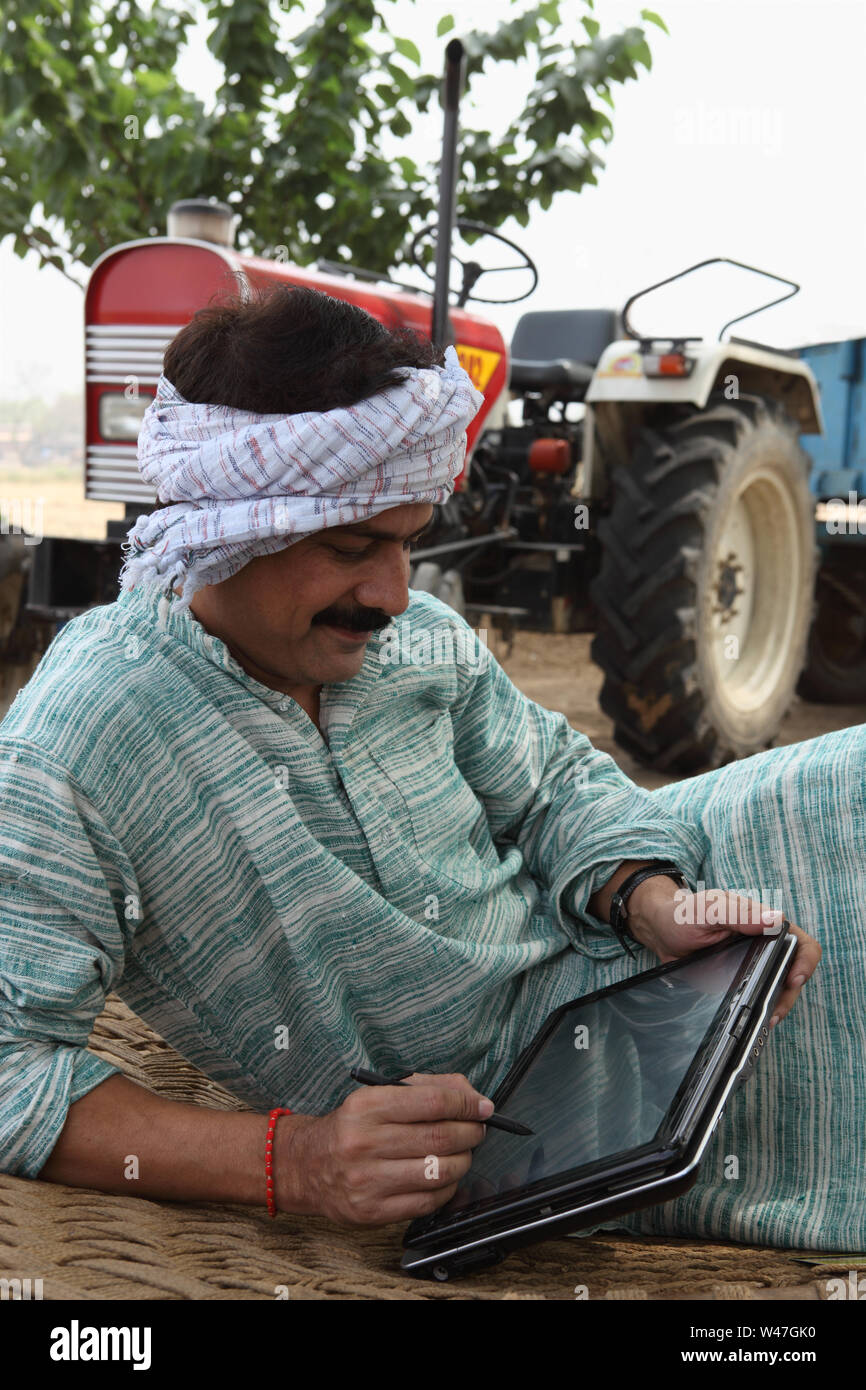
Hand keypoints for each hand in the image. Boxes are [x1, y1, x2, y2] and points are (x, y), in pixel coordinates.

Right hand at [280, 1072, 492, 1226]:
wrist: (307, 1166)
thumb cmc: (353, 1127)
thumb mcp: (380, 1095)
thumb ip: (427, 1088)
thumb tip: (471, 1096)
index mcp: (366, 1107)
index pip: (431, 1102)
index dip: (465, 1104)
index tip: (482, 1106)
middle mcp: (363, 1143)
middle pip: (440, 1138)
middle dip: (470, 1132)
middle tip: (477, 1129)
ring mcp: (367, 1181)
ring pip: (439, 1171)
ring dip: (463, 1160)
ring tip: (462, 1152)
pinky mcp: (373, 1211)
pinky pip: (428, 1201)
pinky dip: (447, 1187)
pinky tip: (445, 1176)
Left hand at [627, 879, 820, 1029]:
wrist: (661, 930)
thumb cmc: (684, 913)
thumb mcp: (709, 909)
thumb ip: (740, 914)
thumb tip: (776, 920)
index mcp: (761, 922)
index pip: (798, 940)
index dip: (804, 960)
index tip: (794, 979)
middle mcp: (762, 943)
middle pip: (793, 970)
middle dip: (790, 992)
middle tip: (775, 1010)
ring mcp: (752, 963)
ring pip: (777, 987)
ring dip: (777, 1004)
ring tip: (766, 1018)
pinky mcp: (738, 979)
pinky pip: (757, 996)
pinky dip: (760, 1008)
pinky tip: (753, 1017)